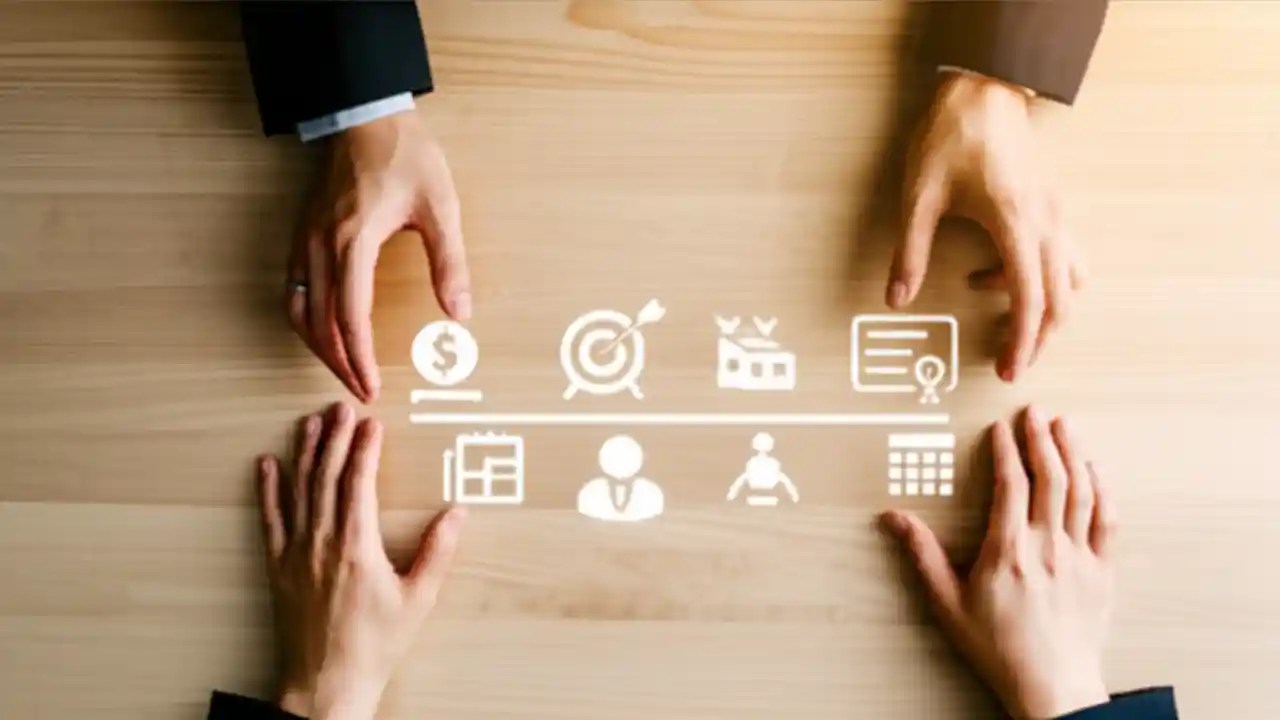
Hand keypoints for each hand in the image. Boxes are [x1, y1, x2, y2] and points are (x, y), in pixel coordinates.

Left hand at [256, 402, 466, 719]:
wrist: (327, 683)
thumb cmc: (375, 645)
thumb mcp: (418, 600)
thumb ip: (438, 552)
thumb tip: (458, 512)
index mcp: (357, 547)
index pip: (359, 483)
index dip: (365, 449)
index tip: (372, 423)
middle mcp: (322, 543)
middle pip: (326, 477)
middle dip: (334, 438)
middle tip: (340, 407)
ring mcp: (296, 553)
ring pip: (299, 491)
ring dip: (304, 453)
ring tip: (309, 422)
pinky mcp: (279, 568)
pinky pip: (271, 520)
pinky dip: (269, 490)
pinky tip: (267, 465)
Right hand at [287, 110, 469, 402]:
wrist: (367, 114)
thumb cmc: (406, 156)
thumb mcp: (440, 207)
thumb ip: (450, 262)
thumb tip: (460, 313)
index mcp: (353, 240)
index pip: (350, 316)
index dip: (360, 358)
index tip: (371, 386)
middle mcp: (320, 245)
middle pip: (320, 322)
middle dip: (340, 363)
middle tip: (361, 392)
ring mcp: (305, 240)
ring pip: (300, 310)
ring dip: (319, 346)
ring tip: (344, 371)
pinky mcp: (303, 235)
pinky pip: (294, 290)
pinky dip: (306, 321)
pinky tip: (322, 334)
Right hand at [881, 406, 1116, 718]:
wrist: (1050, 686)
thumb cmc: (997, 647)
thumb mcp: (947, 602)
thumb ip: (922, 555)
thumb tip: (893, 518)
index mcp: (1008, 551)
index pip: (1010, 485)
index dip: (1006, 451)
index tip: (1000, 428)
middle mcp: (1048, 546)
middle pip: (1050, 478)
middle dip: (1041, 438)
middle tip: (1035, 411)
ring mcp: (1080, 557)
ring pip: (1082, 491)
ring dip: (1074, 453)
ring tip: (1065, 426)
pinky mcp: (1103, 571)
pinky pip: (1108, 520)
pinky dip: (1105, 489)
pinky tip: (1097, 469)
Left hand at [888, 73, 1086, 381]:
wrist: (982, 89)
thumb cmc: (952, 136)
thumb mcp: (919, 197)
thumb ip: (910, 252)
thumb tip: (896, 298)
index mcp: (1017, 224)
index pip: (1030, 299)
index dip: (1022, 341)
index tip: (1010, 369)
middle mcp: (1047, 222)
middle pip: (1060, 299)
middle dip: (1038, 337)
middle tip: (1011, 362)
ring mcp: (1056, 212)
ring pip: (1069, 279)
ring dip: (1045, 308)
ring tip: (1007, 322)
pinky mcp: (1053, 204)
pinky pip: (1061, 254)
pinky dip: (1041, 277)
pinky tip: (998, 272)